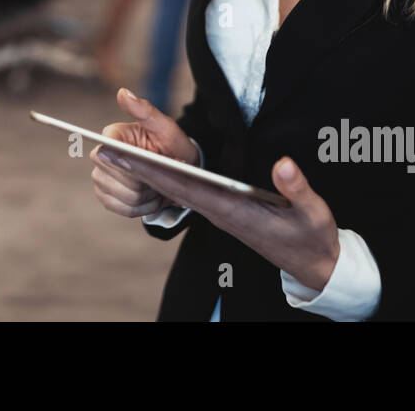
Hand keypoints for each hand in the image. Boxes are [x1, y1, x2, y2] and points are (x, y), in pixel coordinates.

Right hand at [90, 88, 198, 217]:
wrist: (179, 170)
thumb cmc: (173, 145)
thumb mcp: (166, 127)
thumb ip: (145, 111)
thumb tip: (122, 92)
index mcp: (113, 135)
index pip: (109, 151)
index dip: (132, 162)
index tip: (154, 161)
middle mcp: (101, 155)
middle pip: (118, 177)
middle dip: (145, 180)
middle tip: (162, 174)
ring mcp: (101, 177)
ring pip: (123, 196)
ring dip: (148, 196)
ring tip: (160, 184)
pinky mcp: (106, 196)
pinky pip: (123, 209)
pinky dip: (143, 208)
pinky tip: (153, 197)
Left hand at [107, 148, 341, 292]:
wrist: (313, 265)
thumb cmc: (311, 237)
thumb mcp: (312, 213)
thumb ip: (297, 189)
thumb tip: (284, 165)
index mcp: (233, 210)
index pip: (185, 187)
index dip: (153, 171)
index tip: (124, 158)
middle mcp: (219, 211)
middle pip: (169, 187)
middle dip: (135, 169)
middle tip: (101, 150)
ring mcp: (219, 212)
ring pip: (175, 190)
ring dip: (145, 173)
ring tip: (115, 155)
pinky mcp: (224, 212)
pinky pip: (188, 194)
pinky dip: (165, 179)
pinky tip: (150, 170)